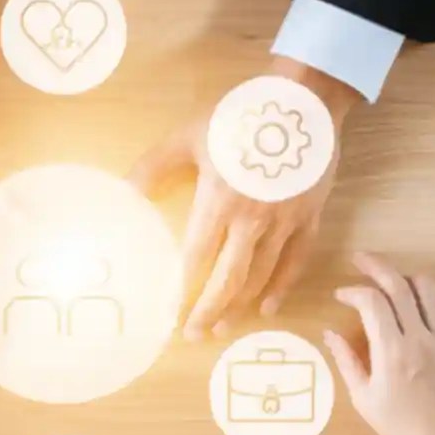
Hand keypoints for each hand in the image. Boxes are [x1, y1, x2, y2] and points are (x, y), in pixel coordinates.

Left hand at [129, 57, 357, 339]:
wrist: (303, 100)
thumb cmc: (242, 115)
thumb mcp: (190, 136)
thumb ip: (155, 166)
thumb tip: (125, 193)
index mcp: (219, 200)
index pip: (196, 256)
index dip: (181, 287)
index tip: (167, 312)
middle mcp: (252, 219)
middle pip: (228, 277)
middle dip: (208, 309)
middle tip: (193, 334)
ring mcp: (284, 221)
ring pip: (261, 275)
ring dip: (240, 304)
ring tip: (221, 326)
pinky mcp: (310, 217)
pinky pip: (296, 261)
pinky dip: (282, 286)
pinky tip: (268, 307)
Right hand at [323, 252, 434, 434]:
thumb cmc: (400, 427)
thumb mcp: (364, 398)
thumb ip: (346, 361)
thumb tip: (329, 333)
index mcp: (392, 351)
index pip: (371, 302)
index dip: (353, 291)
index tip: (342, 295)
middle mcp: (421, 338)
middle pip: (398, 285)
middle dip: (376, 266)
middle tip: (360, 259)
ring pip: (429, 291)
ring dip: (408, 279)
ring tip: (394, 283)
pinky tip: (426, 306)